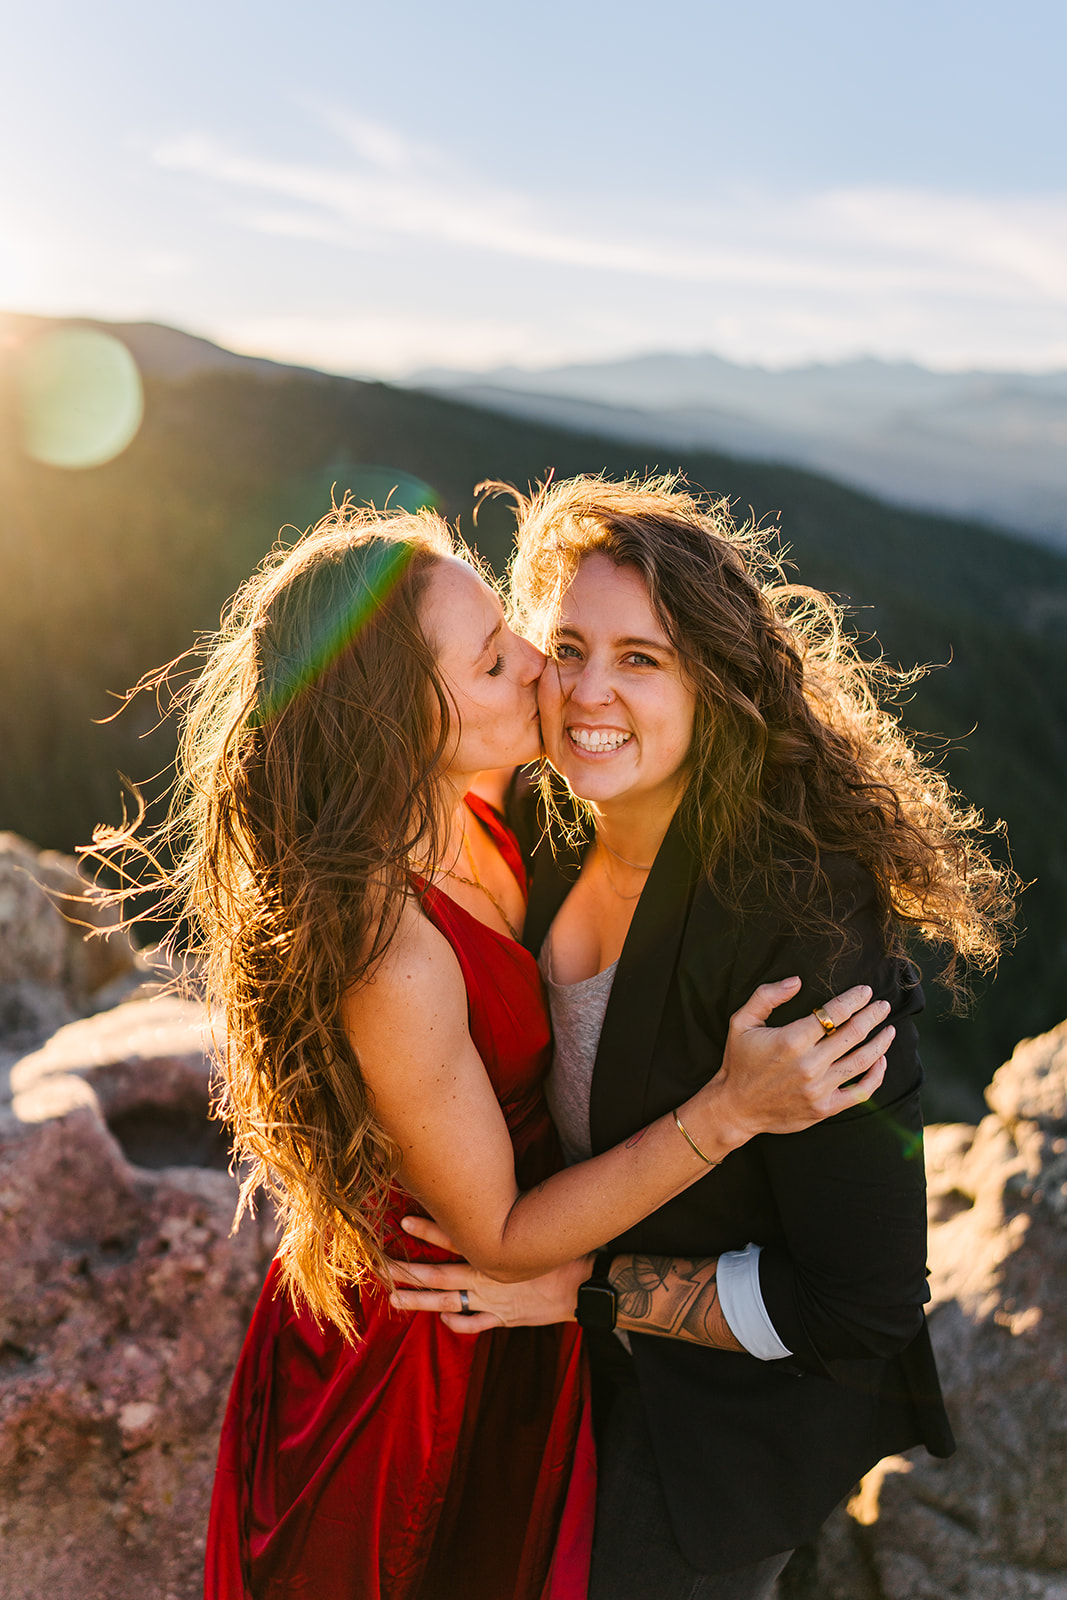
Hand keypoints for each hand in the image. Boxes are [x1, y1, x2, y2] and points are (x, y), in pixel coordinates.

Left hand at [387, 1216, 590, 1333]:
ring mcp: (492, 1301)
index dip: (428, 1229)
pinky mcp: (503, 1318)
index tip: (403, 1221)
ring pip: (448, 1303)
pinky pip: (475, 1323)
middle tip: (383, 1267)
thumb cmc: (561, 1252)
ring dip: (420, 1301)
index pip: (454, 1238)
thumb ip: (511, 1216)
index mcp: (493, 1253)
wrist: (583, 1287)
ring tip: (395, 1299)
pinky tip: (442, 1320)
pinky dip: (458, 1322)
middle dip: (409, 1271)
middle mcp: (486, 1278)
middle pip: (439, 1274)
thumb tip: (489, 1196)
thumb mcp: (535, 1227)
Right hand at [690, 979, 893, 1147]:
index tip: (866, 991)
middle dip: (872, 1016)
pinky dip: (875, 1076)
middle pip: (853, 1034)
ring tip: (889, 1030)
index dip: (854, 1000)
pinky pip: (860, 1093)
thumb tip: (796, 981)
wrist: (735, 1108)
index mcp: (791, 1040)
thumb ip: (767, 996)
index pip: (834, 1014)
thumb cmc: (739, 1061)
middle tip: (884, 1006)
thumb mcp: (741, 1021)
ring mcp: (818, 1089)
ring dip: (880, 1043)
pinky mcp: (824, 1108)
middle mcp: (809, 1064)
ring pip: (861, 1061)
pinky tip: (881, 1061)